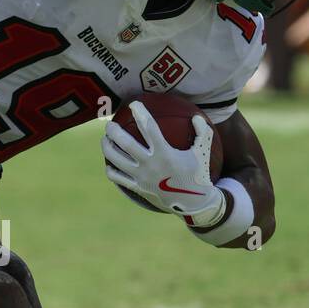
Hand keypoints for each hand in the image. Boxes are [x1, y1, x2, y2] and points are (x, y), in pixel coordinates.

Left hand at [103, 102, 224, 221]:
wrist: (193, 204)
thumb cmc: (198, 174)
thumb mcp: (203, 152)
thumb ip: (202, 132)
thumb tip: (196, 116)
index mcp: (165, 153)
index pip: (148, 127)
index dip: (140, 113)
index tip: (133, 104)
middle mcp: (150, 164)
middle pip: (125, 143)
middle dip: (113, 131)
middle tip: (109, 124)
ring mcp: (141, 177)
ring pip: (116, 160)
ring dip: (107, 147)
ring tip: (105, 140)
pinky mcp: (137, 188)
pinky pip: (117, 178)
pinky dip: (110, 169)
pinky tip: (109, 163)